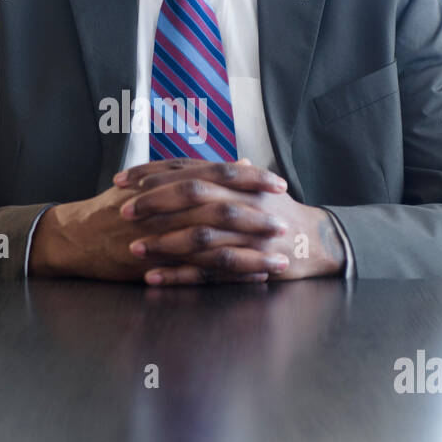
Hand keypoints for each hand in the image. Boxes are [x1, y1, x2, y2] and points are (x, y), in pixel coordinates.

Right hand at [27, 173, 289, 282]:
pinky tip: (252, 279)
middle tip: (286, 223)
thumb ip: (195, 171)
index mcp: (168, 181)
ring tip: (279, 259)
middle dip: (257, 217)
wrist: (77, 236)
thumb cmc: (117, 207)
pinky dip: (227, 275)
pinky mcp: (157, 264)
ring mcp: (162, 237)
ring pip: (214, 243)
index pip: (217, 174)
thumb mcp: (153, 180)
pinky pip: (198, 271)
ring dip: (250, 252)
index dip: (251, 179)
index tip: (279, 183)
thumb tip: (238, 162)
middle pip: (220, 208)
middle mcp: (166, 207)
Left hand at [113, 158, 345, 284]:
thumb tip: (182, 165)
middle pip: (192, 195)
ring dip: (163, 241)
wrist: (318, 240)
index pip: (188, 169)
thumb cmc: (278, 212)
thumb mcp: (251, 186)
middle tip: (123, 210)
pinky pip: (209, 270)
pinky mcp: (249, 263)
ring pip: (199, 234)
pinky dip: (179, 274)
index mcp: (237, 180)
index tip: (123, 180)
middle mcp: (241, 201)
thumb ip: (219, 175)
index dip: (153, 173)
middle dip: (154, 203)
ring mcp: (246, 234)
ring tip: (133, 247)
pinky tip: (153, 277)